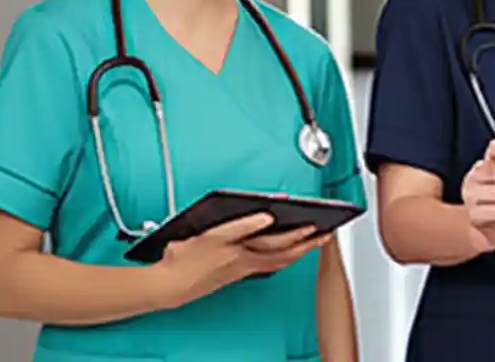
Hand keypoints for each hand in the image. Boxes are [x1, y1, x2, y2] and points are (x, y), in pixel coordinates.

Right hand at [156, 213, 331, 307]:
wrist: (172, 285)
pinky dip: (289, 258)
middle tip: (323, 228)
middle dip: (302, 238)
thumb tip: (263, 218)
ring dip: (301, 250)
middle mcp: (241, 258)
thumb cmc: (184, 258)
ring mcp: (244, 267)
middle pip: (278, 248)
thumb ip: (237, 226)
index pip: (256, 231)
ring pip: (280, 258)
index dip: (274, 221)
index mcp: (230, 245)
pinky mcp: (242, 272)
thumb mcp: (202, 235)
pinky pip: (274, 265)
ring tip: (319, 239)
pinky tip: (296, 253)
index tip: (287, 208)